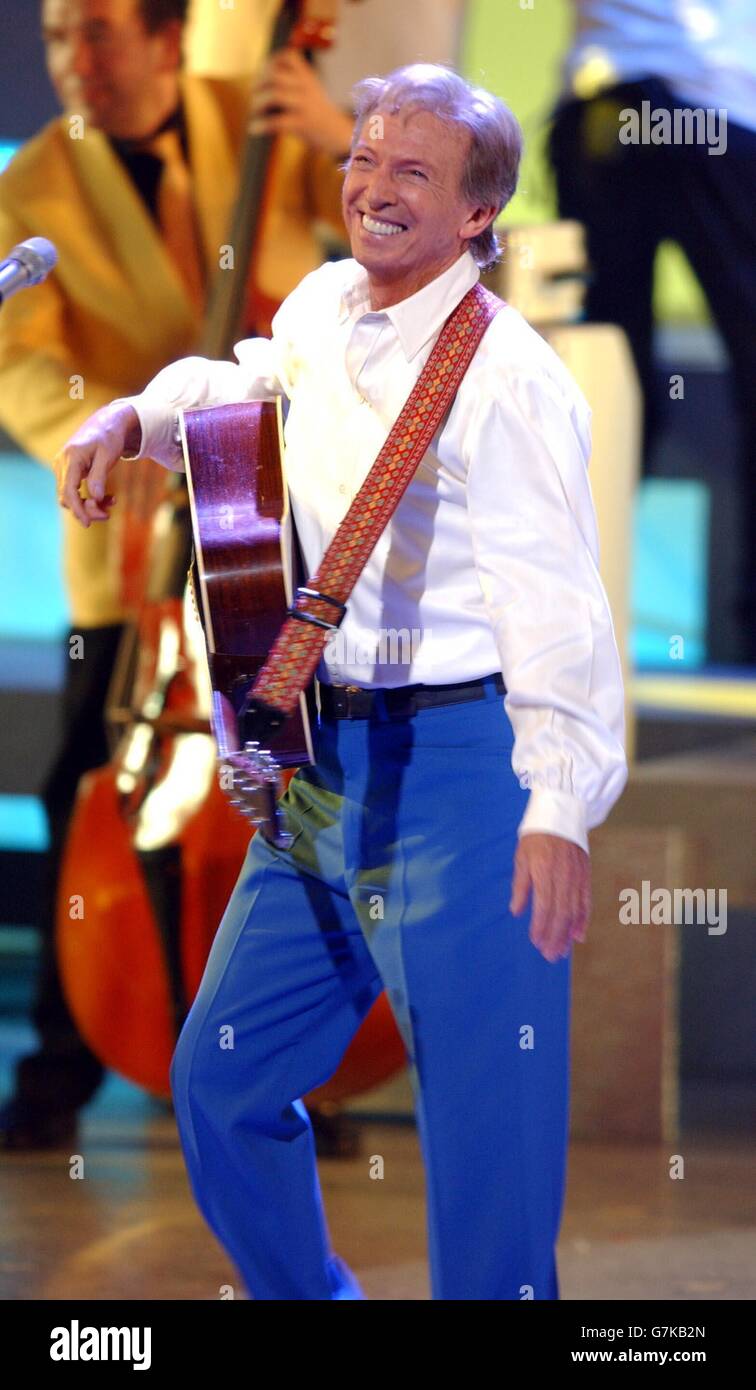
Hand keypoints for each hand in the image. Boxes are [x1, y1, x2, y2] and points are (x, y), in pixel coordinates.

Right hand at [54, 402, 140, 526]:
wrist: (106, 424)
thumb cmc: (109, 438)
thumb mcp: (108, 456)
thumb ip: (99, 477)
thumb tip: (95, 498)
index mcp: (71, 458)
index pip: (68, 491)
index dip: (77, 509)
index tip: (88, 523)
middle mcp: (61, 463)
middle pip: (67, 497)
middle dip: (86, 510)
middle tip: (108, 514)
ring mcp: (63, 468)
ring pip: (70, 497)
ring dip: (89, 505)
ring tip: (111, 503)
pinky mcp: (68, 472)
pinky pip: (74, 491)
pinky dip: (89, 498)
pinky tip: (107, 498)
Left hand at [249, 48, 353, 155]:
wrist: (339, 135)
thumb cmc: (318, 114)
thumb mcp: (310, 90)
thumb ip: (291, 82)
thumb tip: (259, 83)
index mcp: (307, 76)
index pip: (287, 56)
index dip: (270, 62)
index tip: (264, 74)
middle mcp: (306, 87)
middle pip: (275, 75)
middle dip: (259, 83)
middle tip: (255, 95)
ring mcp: (304, 105)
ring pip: (274, 95)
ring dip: (258, 103)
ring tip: (255, 112)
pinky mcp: (302, 124)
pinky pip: (276, 122)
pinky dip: (261, 125)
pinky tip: (254, 128)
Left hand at [509, 832, 590, 962]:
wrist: (561, 814)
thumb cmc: (536, 837)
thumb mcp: (521, 858)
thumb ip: (520, 886)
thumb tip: (516, 912)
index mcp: (544, 871)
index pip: (544, 906)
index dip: (541, 927)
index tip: (536, 942)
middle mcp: (563, 876)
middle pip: (561, 913)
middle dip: (555, 937)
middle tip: (550, 956)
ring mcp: (577, 876)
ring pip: (574, 911)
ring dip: (567, 934)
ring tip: (561, 952)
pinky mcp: (585, 875)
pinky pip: (585, 902)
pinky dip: (583, 920)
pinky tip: (578, 936)